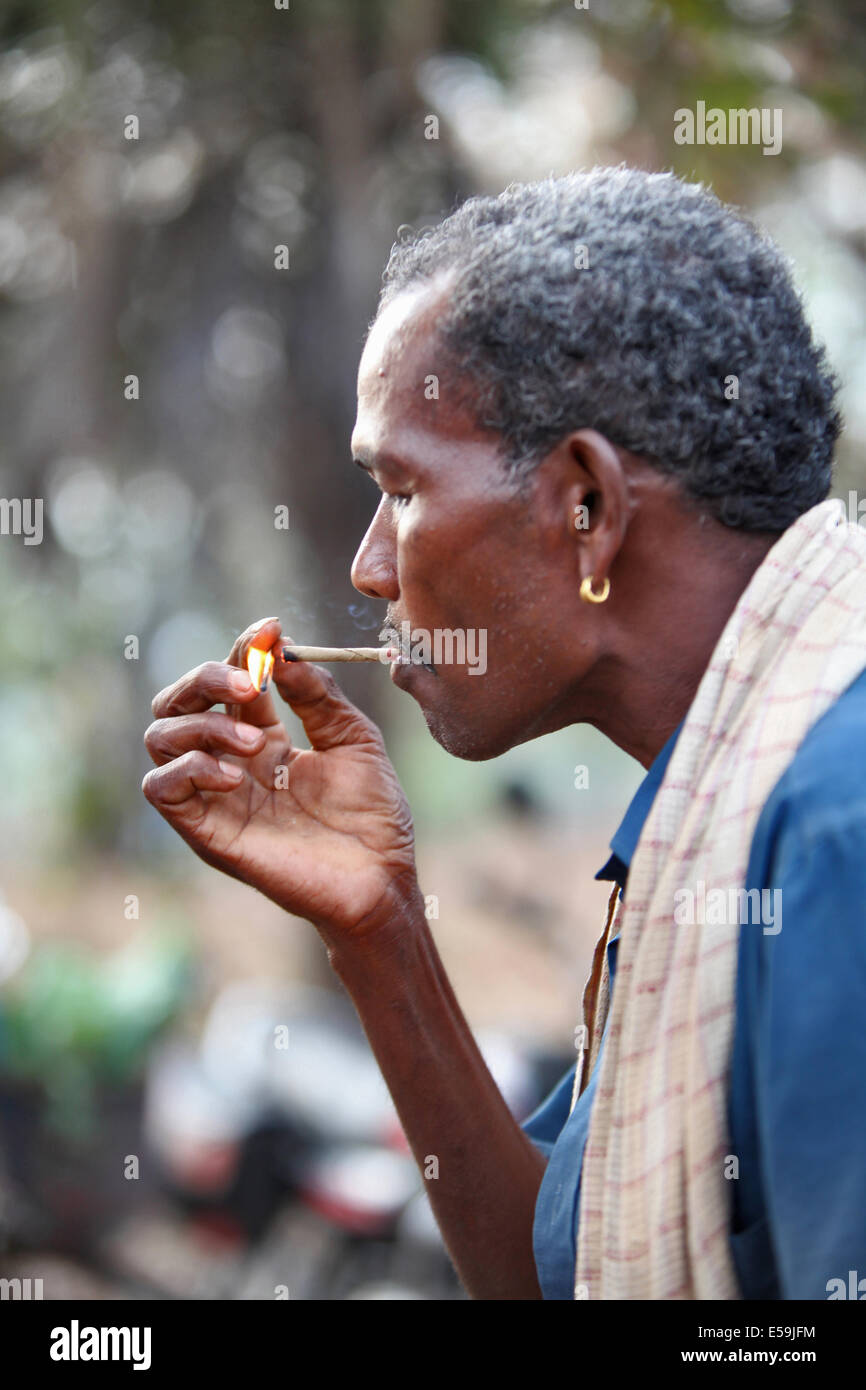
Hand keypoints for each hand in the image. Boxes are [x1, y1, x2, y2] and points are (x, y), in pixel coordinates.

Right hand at [142, 617, 419, 941]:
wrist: (380, 879)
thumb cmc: (373, 816)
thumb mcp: (354, 739)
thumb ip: (317, 695)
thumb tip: (281, 651)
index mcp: (265, 736)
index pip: (231, 679)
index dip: (244, 648)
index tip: (270, 630)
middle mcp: (231, 760)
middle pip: (180, 700)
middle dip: (204, 676)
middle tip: (247, 679)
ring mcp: (215, 795)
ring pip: (161, 737)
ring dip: (200, 723)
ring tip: (254, 740)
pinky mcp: (207, 831)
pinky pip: (161, 788)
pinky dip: (187, 767)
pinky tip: (233, 774)